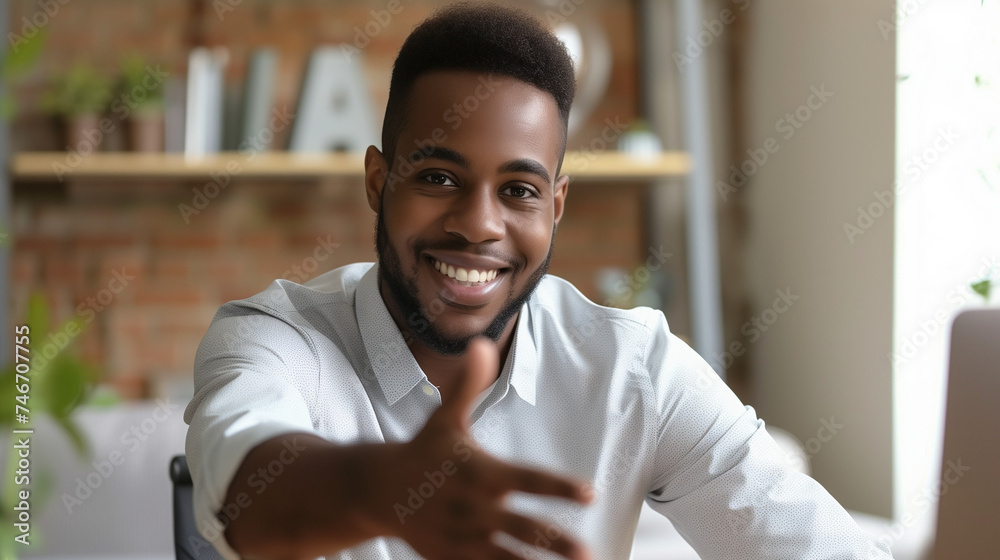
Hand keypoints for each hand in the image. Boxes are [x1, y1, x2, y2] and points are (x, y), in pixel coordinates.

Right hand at [374, 338, 593, 558]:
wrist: (376, 491)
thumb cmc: (423, 451)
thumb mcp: (445, 419)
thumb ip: (468, 387)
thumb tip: (481, 344)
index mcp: (478, 472)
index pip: (526, 479)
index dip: (558, 487)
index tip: (590, 494)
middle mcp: (473, 507)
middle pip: (521, 526)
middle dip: (554, 541)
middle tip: (586, 552)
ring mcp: (464, 537)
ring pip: (508, 556)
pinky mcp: (453, 557)